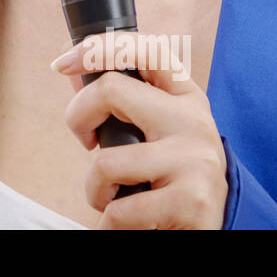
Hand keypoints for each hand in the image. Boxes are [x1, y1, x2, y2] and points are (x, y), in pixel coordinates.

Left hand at [50, 30, 227, 228]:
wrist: (214, 230)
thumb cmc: (174, 178)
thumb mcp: (156, 132)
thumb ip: (119, 102)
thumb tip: (70, 67)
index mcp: (185, 97)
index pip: (145, 49)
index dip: (97, 47)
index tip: (62, 65)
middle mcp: (193, 120)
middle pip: (110, 89)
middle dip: (77, 117)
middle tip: (86, 143)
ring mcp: (195, 159)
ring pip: (106, 161)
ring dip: (95, 189)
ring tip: (115, 198)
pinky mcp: (191, 200)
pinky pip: (119, 210)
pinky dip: (109, 223)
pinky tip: (129, 222)